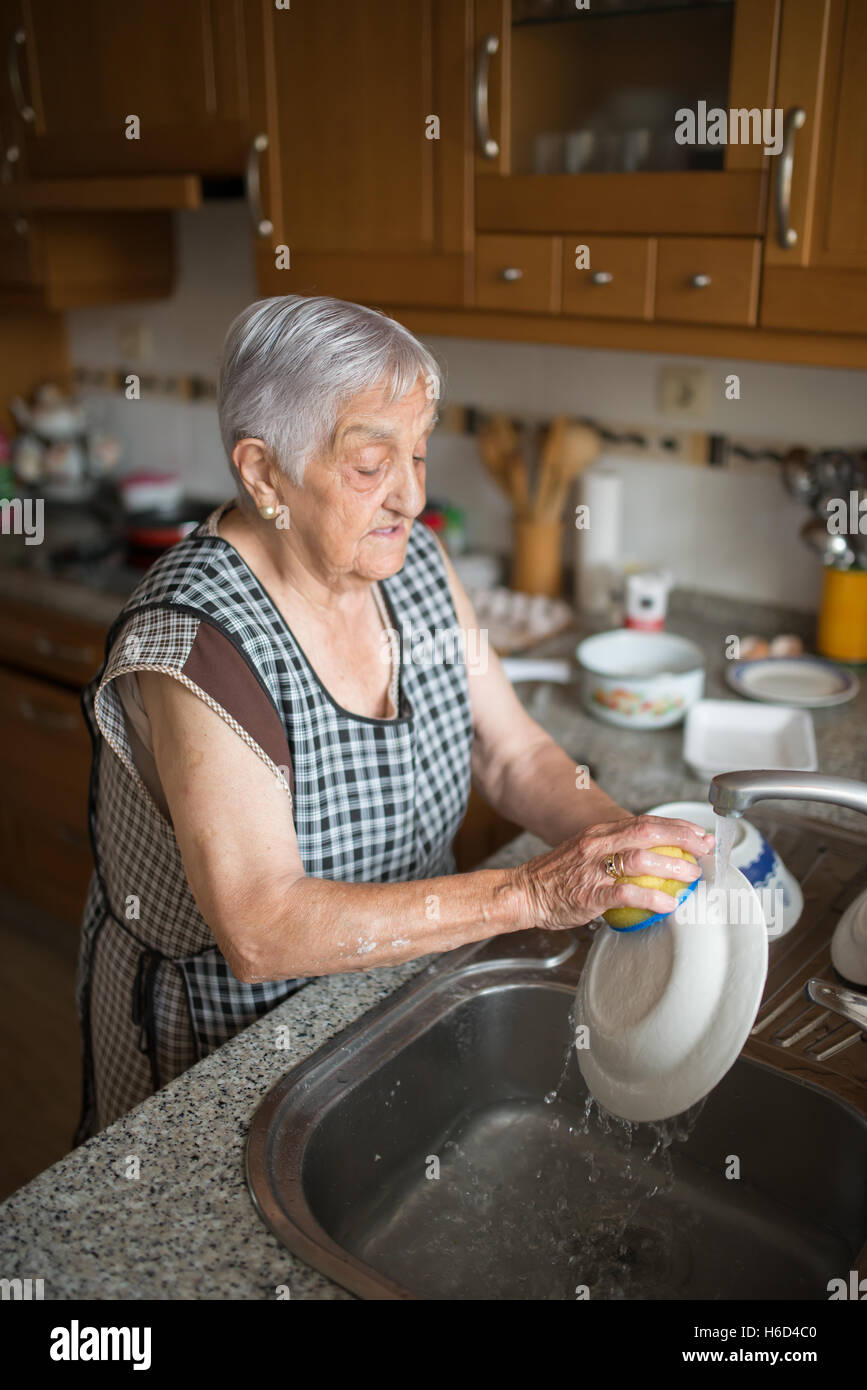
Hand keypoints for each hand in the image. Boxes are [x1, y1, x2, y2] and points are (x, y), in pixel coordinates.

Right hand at [515, 814, 712, 930]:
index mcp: (599, 833)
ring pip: (640, 860)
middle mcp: (597, 845)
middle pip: (647, 833)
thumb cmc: (555, 878)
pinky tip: (668, 904)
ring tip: (691, 877)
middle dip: (681, 839)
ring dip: (671, 867)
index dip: (675, 826)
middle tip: (704, 850)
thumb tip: (650, 859)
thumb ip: (614, 851)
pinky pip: (625, 894)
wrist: (523, 892)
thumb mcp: (585, 853)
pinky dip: (651, 898)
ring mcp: (592, 869)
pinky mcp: (588, 894)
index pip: (644, 822)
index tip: (698, 833)